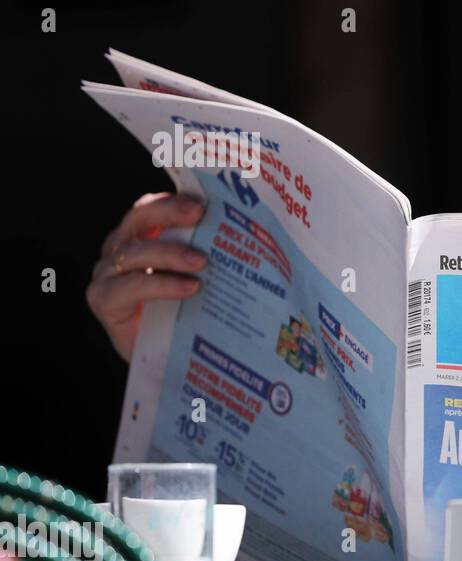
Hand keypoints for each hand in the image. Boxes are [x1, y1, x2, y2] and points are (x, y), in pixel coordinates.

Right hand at [87, 193, 206, 360]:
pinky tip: (188, 288)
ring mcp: (107, 273)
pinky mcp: (103, 300)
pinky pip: (129, 286)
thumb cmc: (186, 315)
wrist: (165, 362)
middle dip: (168, 212)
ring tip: (202, 262)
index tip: (204, 198)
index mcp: (141, 237)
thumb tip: (259, 237)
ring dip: (170, 253)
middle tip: (200, 213)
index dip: (173, 199)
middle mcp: (120, 249)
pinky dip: (160, 284)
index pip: (152, 207)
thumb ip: (213, 256)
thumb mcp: (201, 279)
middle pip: (138, 219)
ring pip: (134, 251)